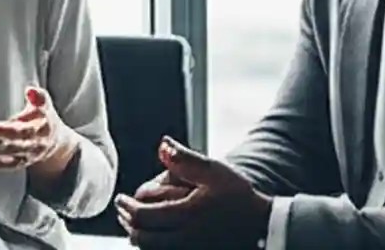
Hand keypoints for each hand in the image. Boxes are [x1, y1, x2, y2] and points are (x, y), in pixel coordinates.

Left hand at [0, 86, 79, 171]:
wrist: (57, 141)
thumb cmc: (46, 118)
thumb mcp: (45, 104)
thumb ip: (38, 96)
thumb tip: (30, 90)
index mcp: (42, 127)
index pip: (26, 123)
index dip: (9, 123)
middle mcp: (36, 141)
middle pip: (15, 137)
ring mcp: (29, 153)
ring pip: (10, 150)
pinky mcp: (23, 161)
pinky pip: (9, 164)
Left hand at [115, 137, 270, 248]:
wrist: (264, 227)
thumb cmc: (239, 198)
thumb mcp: (215, 172)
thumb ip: (186, 159)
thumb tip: (162, 145)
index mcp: (188, 216)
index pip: (143, 216)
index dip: (126, 207)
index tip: (121, 198)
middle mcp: (186, 239)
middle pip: (142, 238)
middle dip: (128, 223)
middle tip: (122, 210)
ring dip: (138, 237)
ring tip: (133, 223)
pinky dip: (151, 246)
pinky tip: (151, 235)